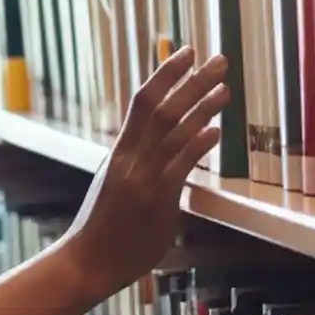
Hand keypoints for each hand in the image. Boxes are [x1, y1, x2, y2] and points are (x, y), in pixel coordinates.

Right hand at [61, 46, 229, 298]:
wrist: (88, 262)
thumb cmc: (105, 230)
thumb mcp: (117, 187)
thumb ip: (140, 168)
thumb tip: (168, 155)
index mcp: (119, 151)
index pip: (142, 101)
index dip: (166, 74)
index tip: (186, 53)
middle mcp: (129, 158)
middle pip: (161, 107)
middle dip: (192, 80)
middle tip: (218, 58)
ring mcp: (141, 177)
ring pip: (172, 130)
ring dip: (202, 106)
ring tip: (226, 88)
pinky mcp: (154, 200)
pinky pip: (179, 165)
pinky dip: (198, 144)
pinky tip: (215, 131)